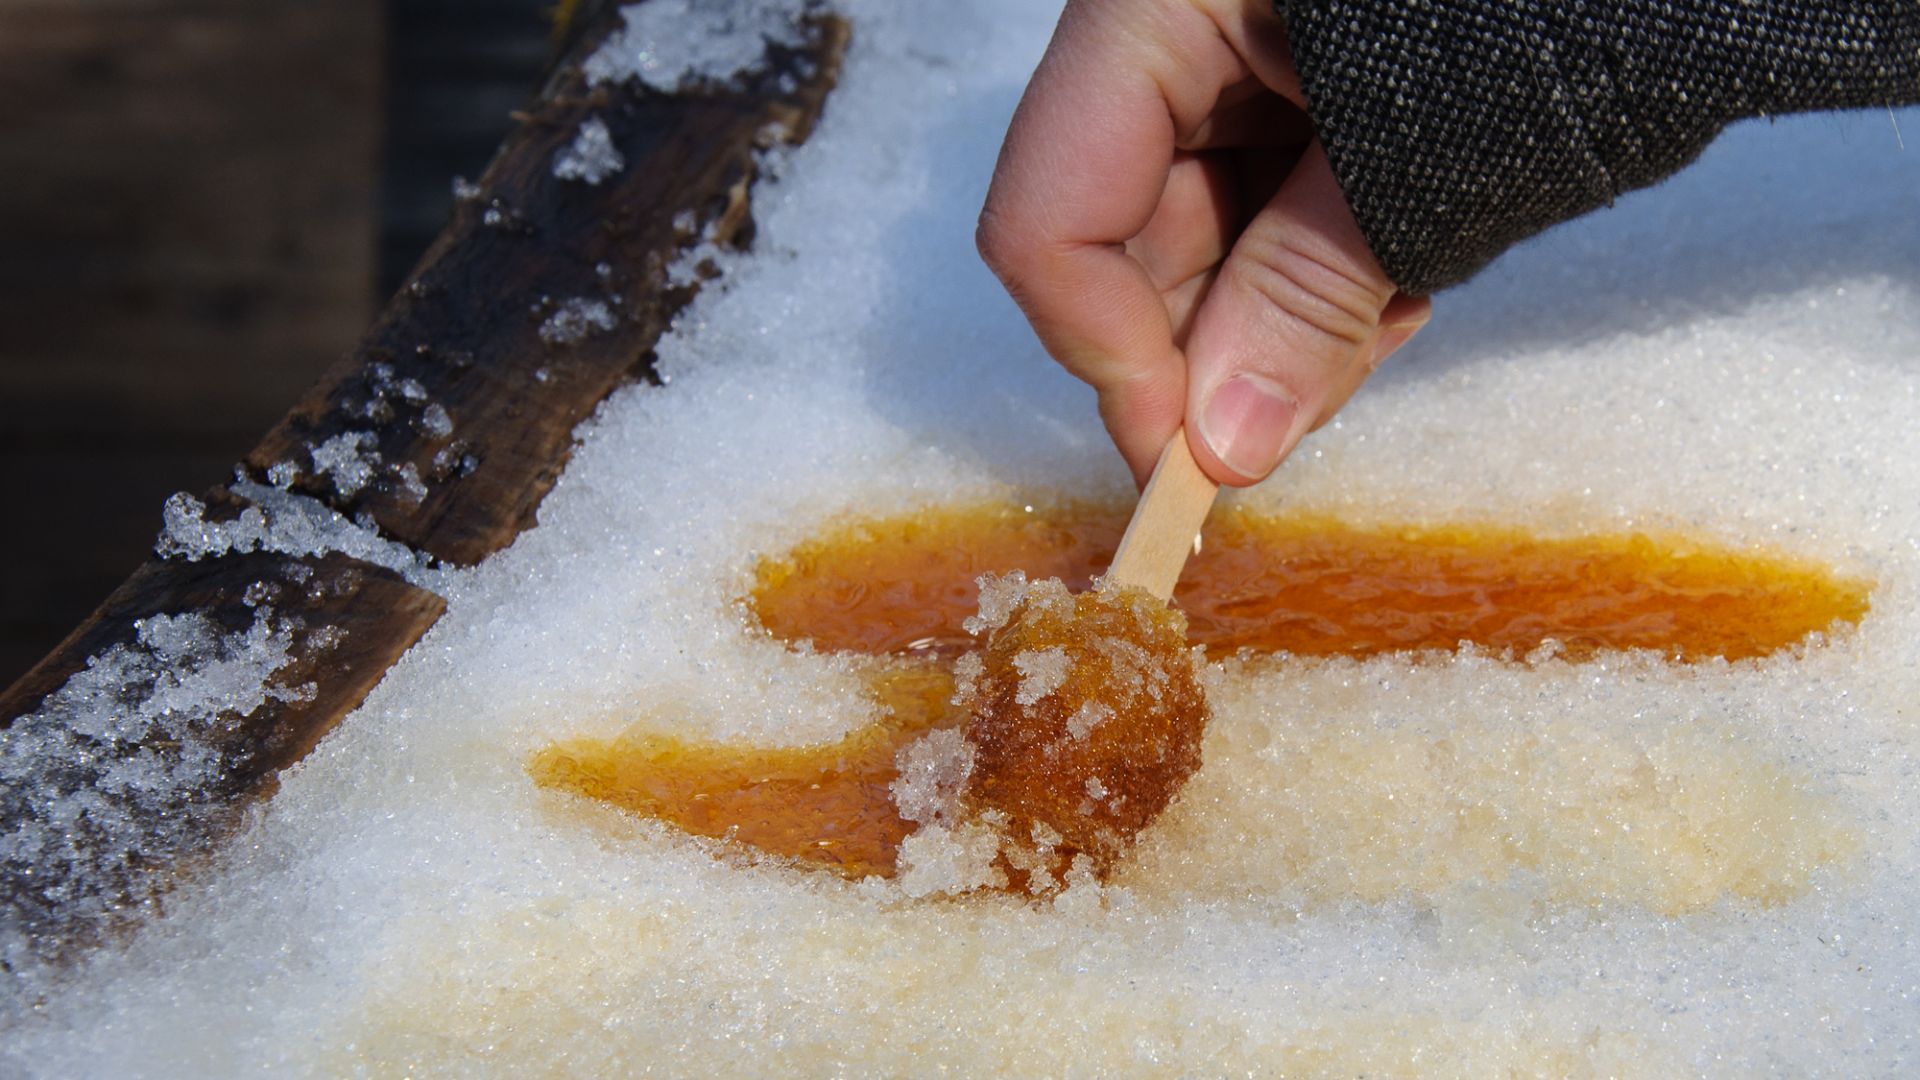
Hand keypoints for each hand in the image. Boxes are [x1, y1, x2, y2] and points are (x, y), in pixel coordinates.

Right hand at [977, 0, 1429, 487]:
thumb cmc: (1550, 6)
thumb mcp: (1421, 157)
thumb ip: (1305, 299)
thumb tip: (1220, 453)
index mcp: (1154, 10)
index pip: (1049, 219)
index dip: (1110, 360)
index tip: (1192, 470)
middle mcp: (1166, 33)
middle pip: (1118, 237)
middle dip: (1208, 344)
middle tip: (1306, 406)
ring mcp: (1227, 56)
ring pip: (1194, 234)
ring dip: (1278, 310)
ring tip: (1389, 306)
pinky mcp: (1289, 81)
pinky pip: (1262, 204)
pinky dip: (1320, 264)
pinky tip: (1397, 269)